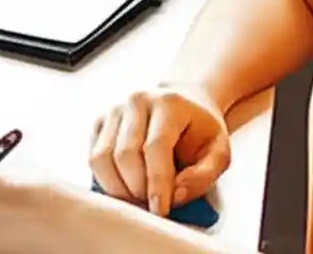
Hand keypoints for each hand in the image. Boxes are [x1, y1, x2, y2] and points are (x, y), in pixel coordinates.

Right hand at [90, 87, 230, 216]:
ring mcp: (114, 110)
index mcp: (168, 103)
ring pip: (102, 158)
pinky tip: (125, 188)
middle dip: (137, 190)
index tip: (161, 211)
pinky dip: (107, 181)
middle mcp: (136, 101)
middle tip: (152, 207)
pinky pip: (93, 158)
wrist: (184, 104)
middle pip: (125, 155)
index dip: (157, 183)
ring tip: (138, 200)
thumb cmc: (200, 131)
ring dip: (118, 189)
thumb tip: (176, 195)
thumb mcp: (219, 151)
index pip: (155, 147)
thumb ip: (204, 175)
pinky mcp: (100, 122)